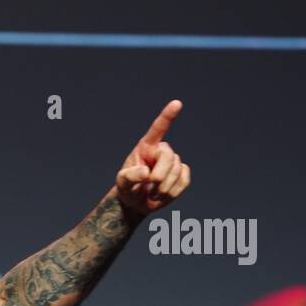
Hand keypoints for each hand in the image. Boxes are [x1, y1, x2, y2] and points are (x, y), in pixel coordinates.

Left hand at [115, 100, 190, 215]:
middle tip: (149, 185)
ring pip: (176, 171)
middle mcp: (161, 151)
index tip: (177, 103)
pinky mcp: (182, 174)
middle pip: (168, 157)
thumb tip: (146, 172)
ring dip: (163, 188)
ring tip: (152, 192)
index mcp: (146, 147)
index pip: (158, 129)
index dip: (167, 116)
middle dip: (159, 175)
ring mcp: (173, 161)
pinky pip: (184, 181)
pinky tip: (162, 194)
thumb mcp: (122, 183)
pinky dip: (172, 192)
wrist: (137, 202)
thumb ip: (130, 177)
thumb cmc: (127, 188)